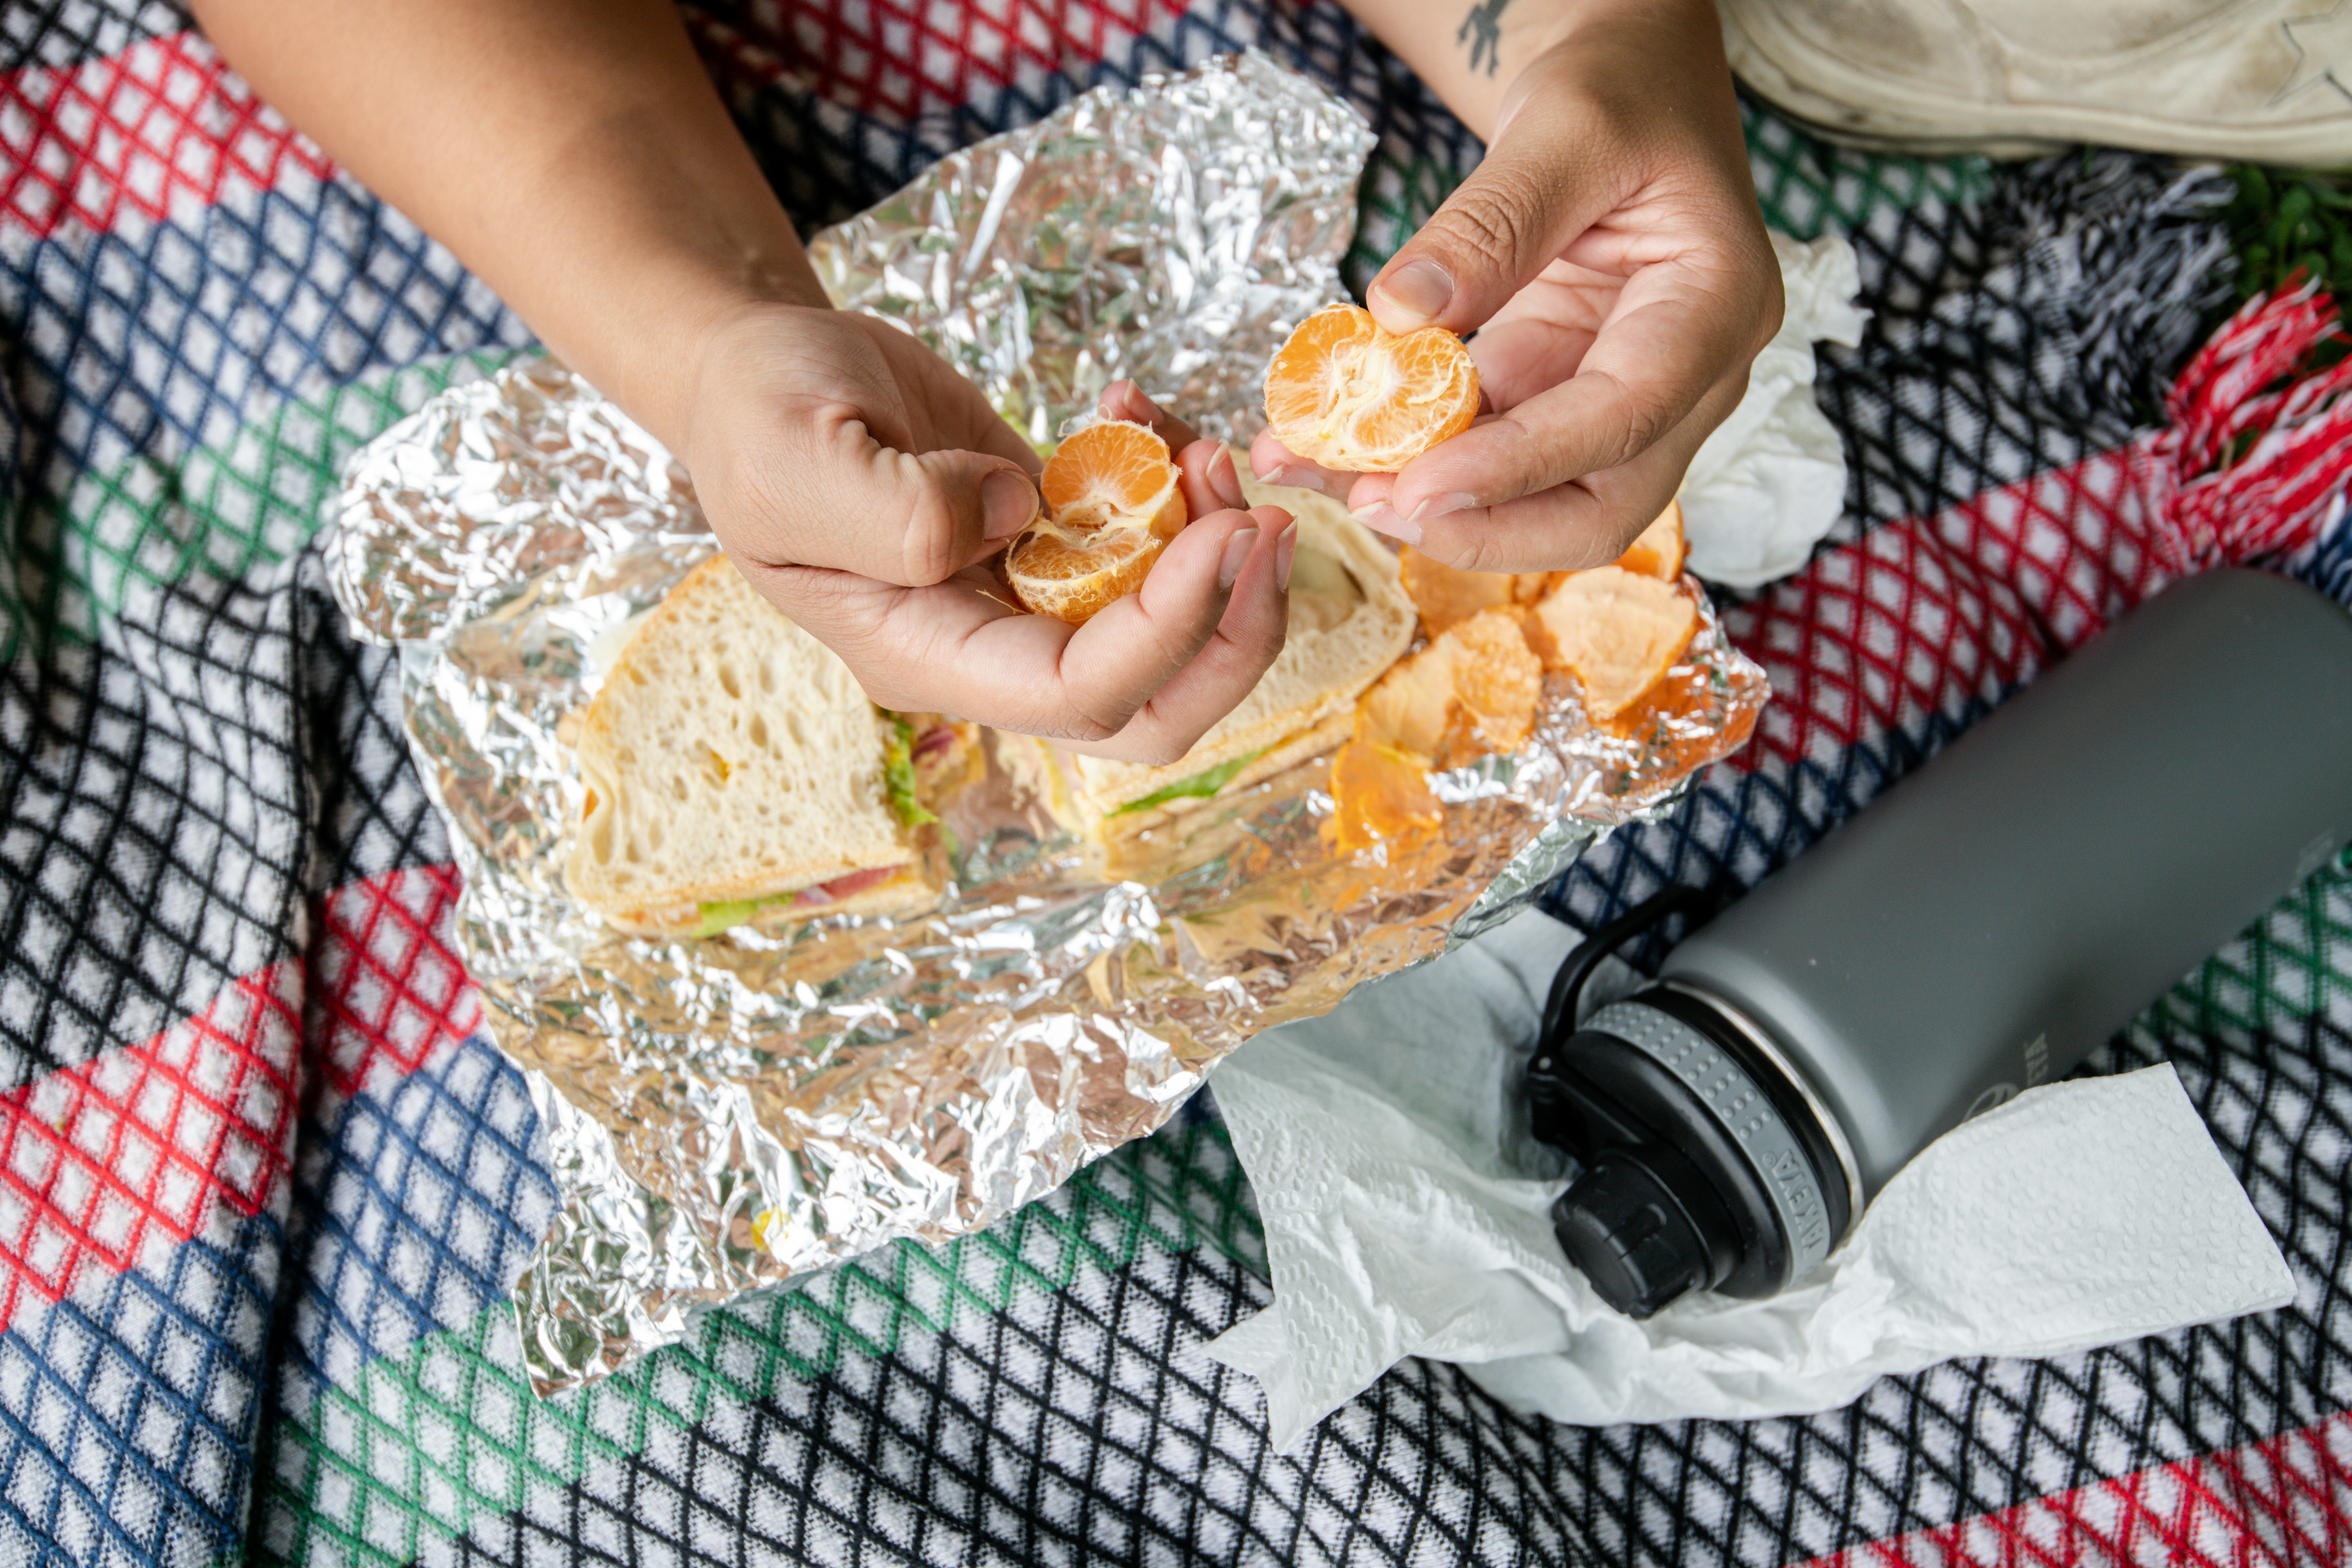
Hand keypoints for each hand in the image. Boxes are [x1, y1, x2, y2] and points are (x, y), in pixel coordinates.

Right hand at [683, 304, 1293, 763]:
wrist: (755, 372)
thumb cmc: (755, 412)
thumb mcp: (791, 452)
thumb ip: (894, 509)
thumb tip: (1018, 514)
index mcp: (923, 654)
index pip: (1079, 693)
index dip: (1167, 630)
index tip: (1221, 534)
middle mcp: (987, 646)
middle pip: (1153, 704)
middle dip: (1232, 629)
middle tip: (1265, 522)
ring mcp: (1028, 594)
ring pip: (1171, 629)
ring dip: (1217, 548)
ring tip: (1209, 448)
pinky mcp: (1053, 536)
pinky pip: (1148, 542)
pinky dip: (1174, 482)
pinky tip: (1141, 404)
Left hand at [1251, 0, 1780, 572]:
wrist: (1624, 84)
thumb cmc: (1622, 89)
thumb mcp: (1563, 127)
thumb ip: (1490, 223)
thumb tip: (1401, 314)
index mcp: (1716, 307)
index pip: (1624, 419)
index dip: (1521, 467)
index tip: (1419, 487)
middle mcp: (1687, 375)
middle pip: (1599, 503)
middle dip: (1482, 523)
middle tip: (1370, 505)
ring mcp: (1622, 394)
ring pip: (1534, 495)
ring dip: (1428, 497)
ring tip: (1319, 471)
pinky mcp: (1559, 393)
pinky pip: (1488, 447)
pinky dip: (1413, 453)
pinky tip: (1331, 442)